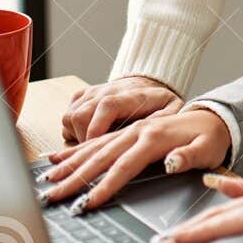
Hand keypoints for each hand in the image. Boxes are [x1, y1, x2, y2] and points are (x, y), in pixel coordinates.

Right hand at [39, 107, 230, 211]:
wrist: (212, 117)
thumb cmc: (211, 137)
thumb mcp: (208, 147)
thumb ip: (190, 156)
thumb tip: (172, 163)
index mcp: (154, 137)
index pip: (124, 166)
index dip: (105, 186)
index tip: (88, 203)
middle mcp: (136, 132)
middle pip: (100, 157)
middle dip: (75, 178)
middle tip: (53, 196)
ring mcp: (128, 131)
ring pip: (92, 148)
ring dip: (69, 164)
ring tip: (47, 179)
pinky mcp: (125, 132)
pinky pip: (95, 141)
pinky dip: (75, 150)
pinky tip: (56, 157)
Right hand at [60, 75, 183, 142]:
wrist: (152, 83)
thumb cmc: (162, 101)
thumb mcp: (174, 109)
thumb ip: (167, 121)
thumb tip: (162, 139)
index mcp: (132, 96)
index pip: (108, 106)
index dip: (97, 127)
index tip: (96, 148)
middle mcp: (109, 91)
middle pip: (82, 114)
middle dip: (82, 141)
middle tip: (93, 159)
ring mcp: (95, 92)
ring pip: (70, 115)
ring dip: (75, 137)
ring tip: (90, 150)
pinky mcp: (85, 96)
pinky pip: (68, 112)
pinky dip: (71, 129)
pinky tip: (84, 139)